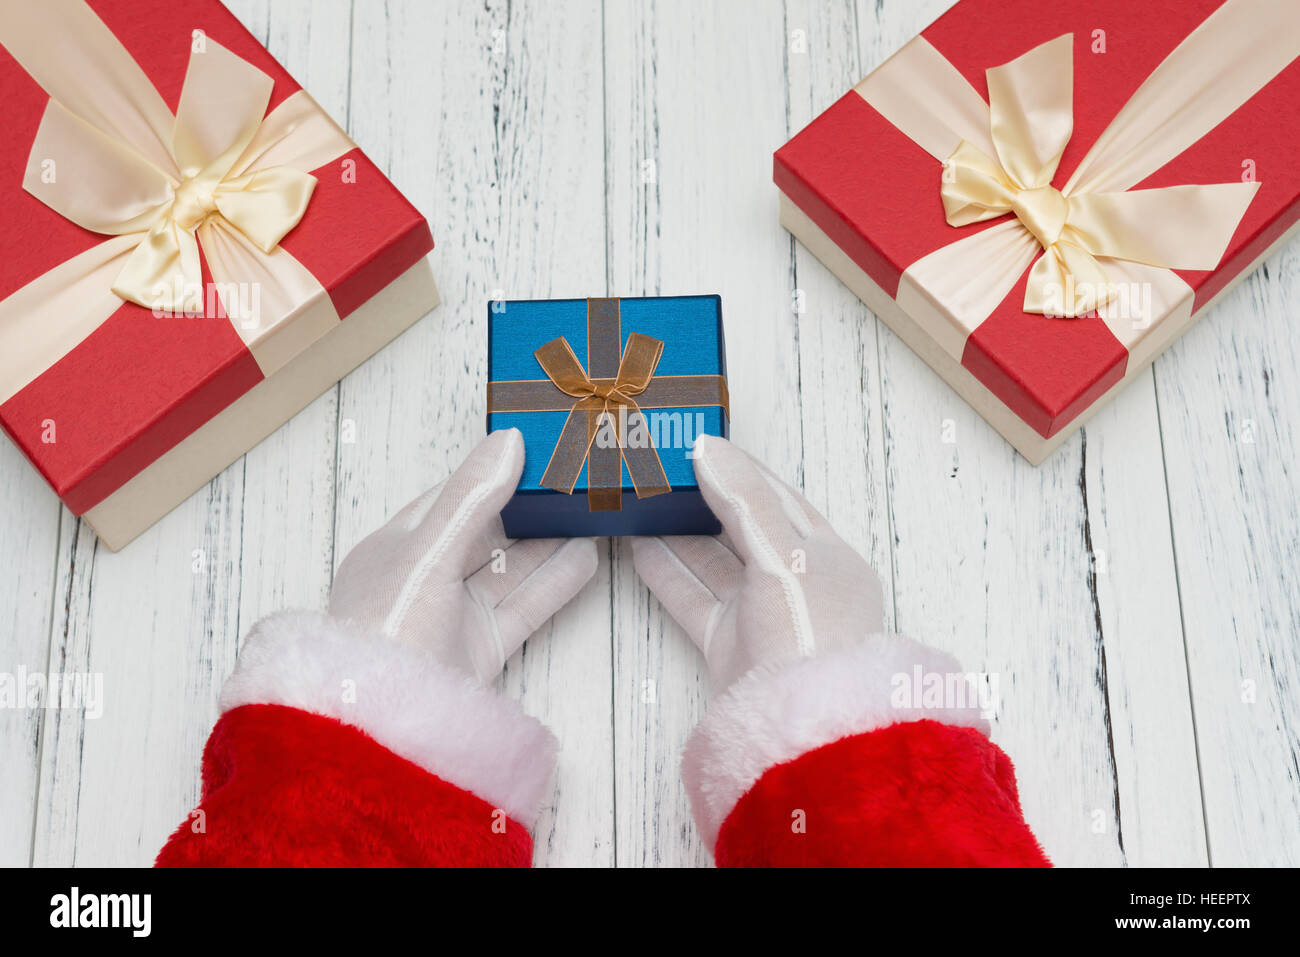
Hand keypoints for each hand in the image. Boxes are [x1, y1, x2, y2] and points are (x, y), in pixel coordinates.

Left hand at [328, 428, 598, 682]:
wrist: (380, 736)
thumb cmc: (382, 641)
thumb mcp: (426, 556)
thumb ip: (471, 500)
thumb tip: (509, 443)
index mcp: (393, 549)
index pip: (448, 497)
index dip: (489, 472)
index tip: (533, 450)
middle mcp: (423, 580)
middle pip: (485, 532)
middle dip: (527, 508)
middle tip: (573, 480)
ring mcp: (452, 617)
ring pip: (510, 570)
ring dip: (550, 544)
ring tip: (591, 514)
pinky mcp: (478, 651)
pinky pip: (524, 607)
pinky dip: (556, 583)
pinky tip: (586, 560)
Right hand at [632, 435, 884, 691]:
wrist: (801, 733)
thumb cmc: (813, 640)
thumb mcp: (784, 556)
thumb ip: (744, 501)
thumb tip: (707, 448)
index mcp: (828, 556)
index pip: (778, 496)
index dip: (739, 468)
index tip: (697, 444)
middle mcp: (797, 584)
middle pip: (742, 527)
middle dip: (704, 498)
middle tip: (661, 471)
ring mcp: (761, 616)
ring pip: (713, 564)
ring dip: (678, 534)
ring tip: (640, 502)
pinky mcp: (731, 647)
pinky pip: (694, 599)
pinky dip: (667, 574)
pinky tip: (639, 549)